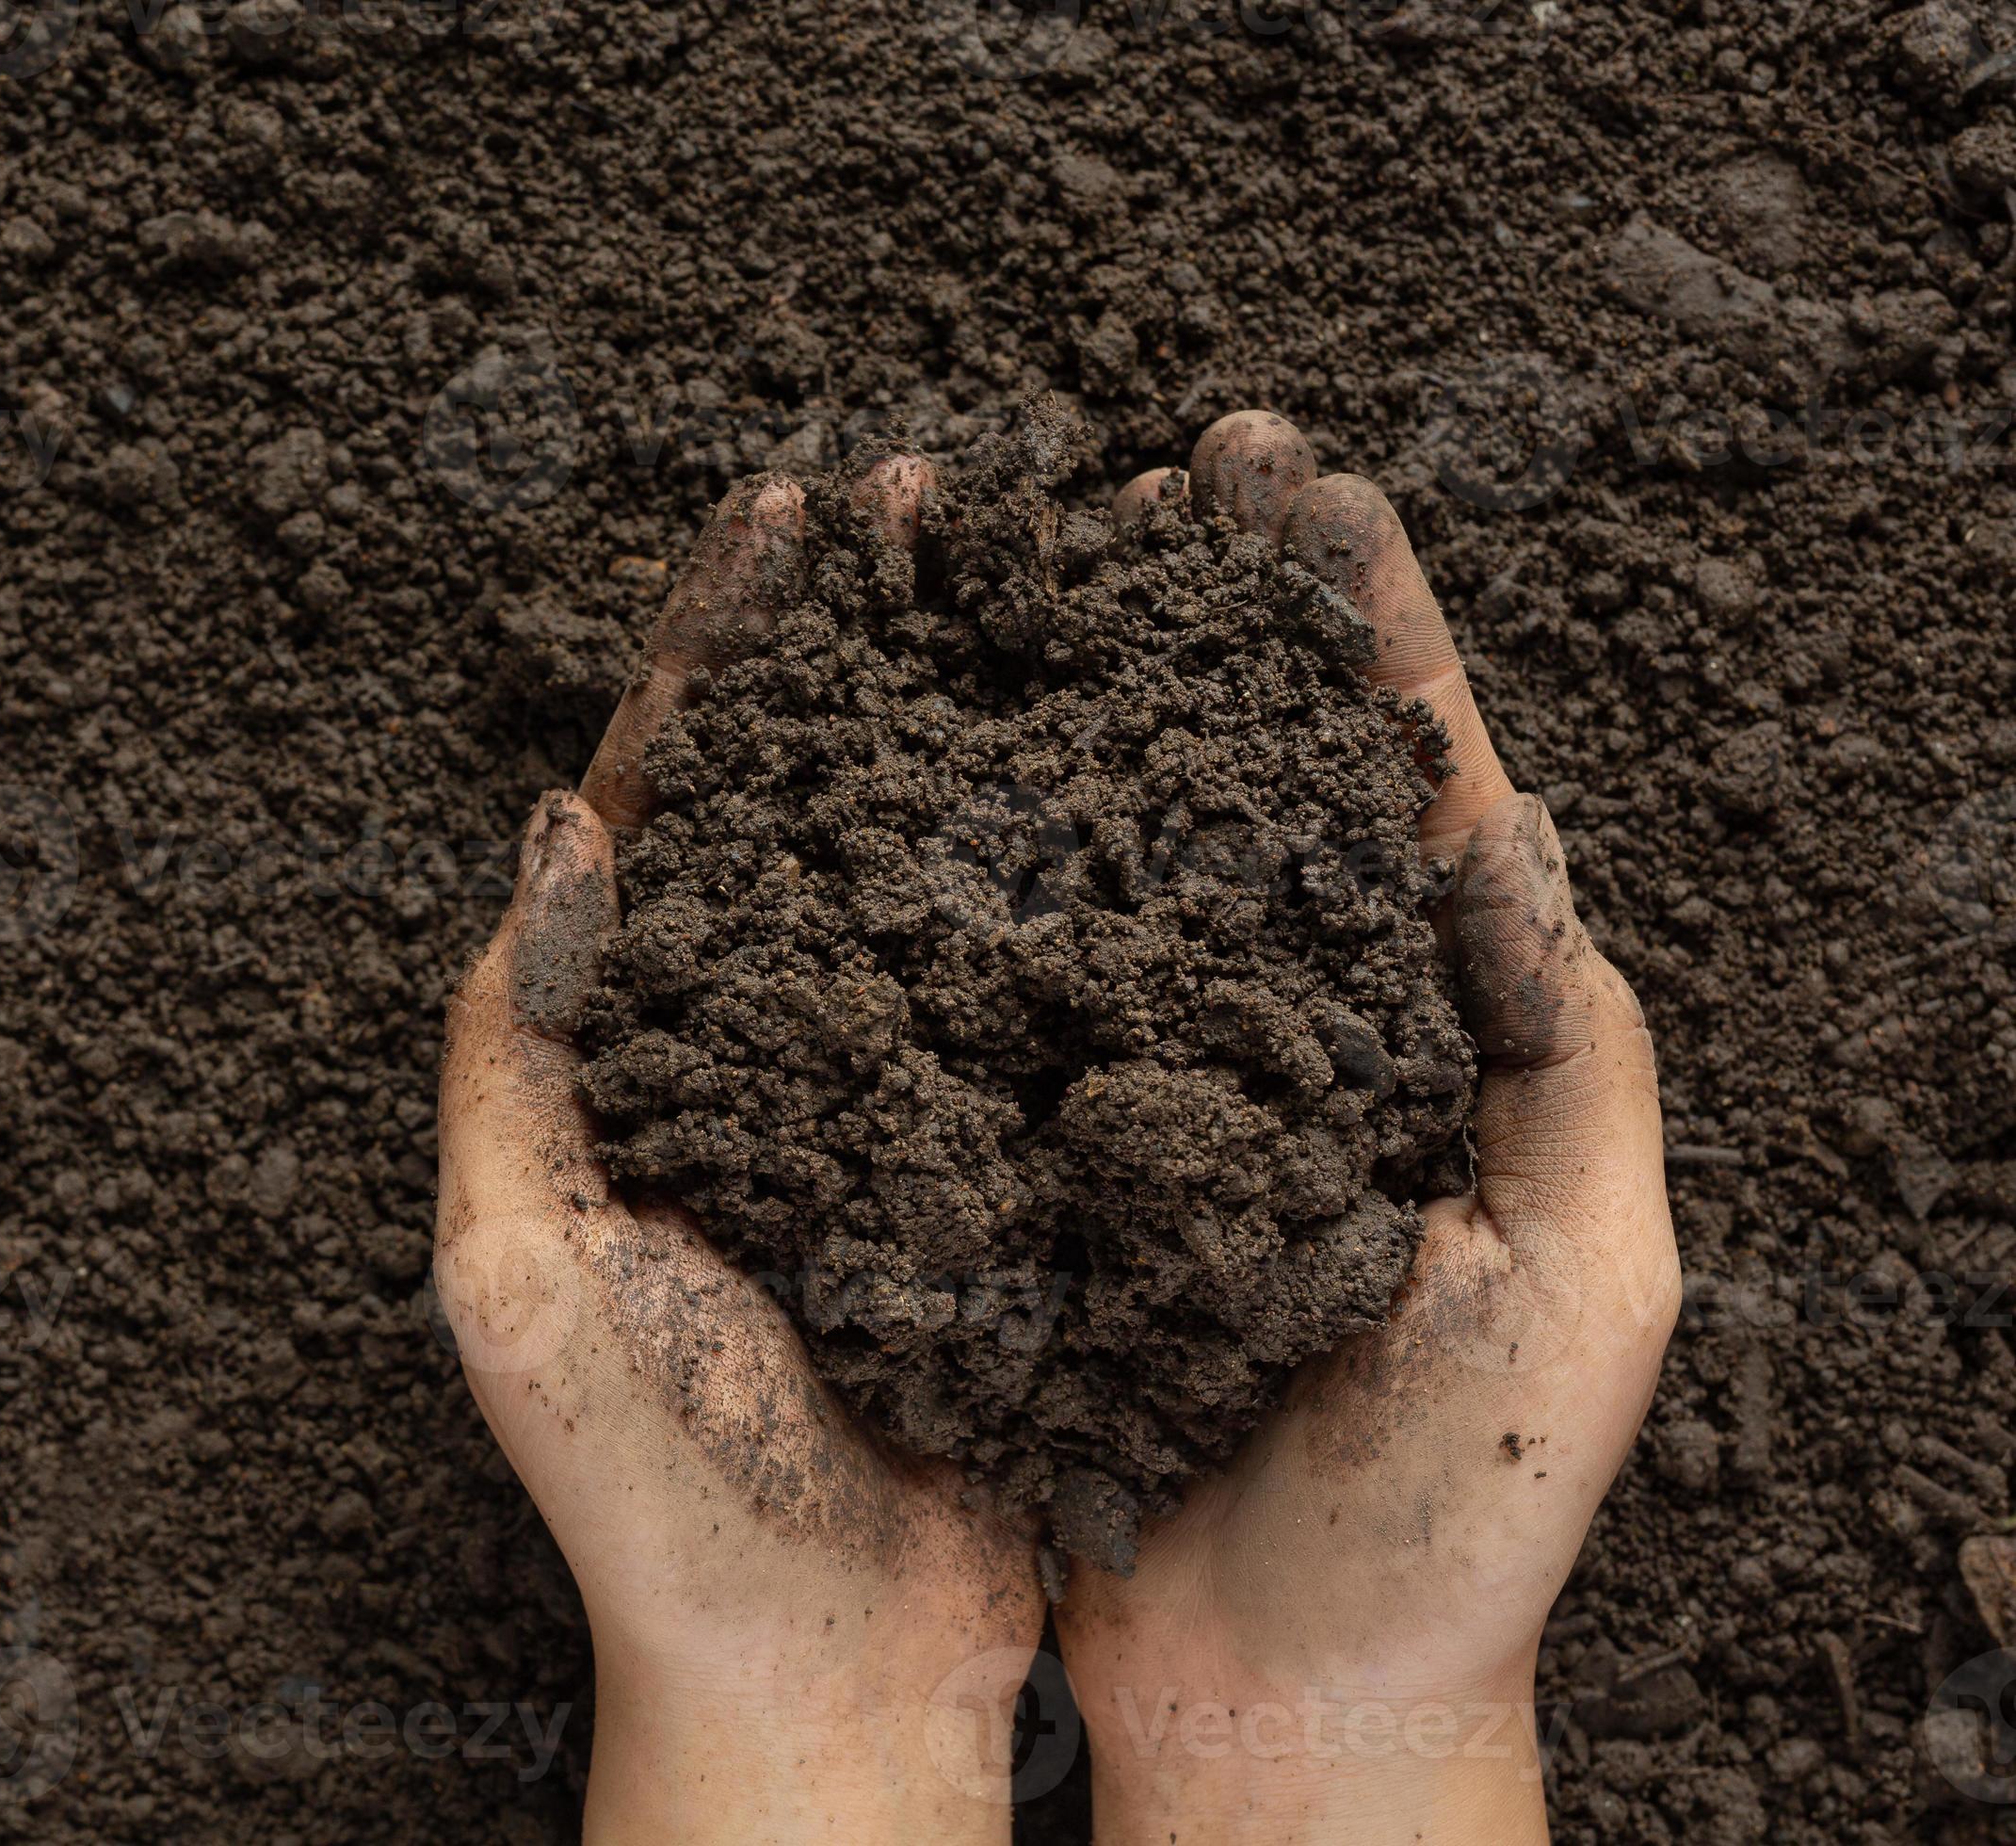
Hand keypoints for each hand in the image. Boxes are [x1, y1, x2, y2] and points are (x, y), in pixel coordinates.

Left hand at [437, 458, 1046, 1845]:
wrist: (823, 1668)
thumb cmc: (648, 1494)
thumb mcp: (521, 1279)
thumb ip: (518, 1058)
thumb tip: (560, 826)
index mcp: (634, 1044)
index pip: (669, 793)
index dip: (726, 643)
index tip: (796, 503)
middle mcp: (766, 1044)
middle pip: (814, 794)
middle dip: (873, 641)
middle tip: (953, 489)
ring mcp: (892, 1096)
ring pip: (946, 871)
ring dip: (997, 727)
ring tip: (1073, 589)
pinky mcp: (1000, 1169)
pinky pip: (1049, 996)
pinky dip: (1099, 886)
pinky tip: (1168, 796)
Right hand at [1055, 414, 1681, 1843]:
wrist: (1283, 1697)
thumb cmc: (1452, 1521)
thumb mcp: (1577, 1286)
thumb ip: (1564, 1066)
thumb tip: (1499, 834)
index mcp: (1427, 1028)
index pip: (1397, 771)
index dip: (1347, 610)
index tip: (1282, 472)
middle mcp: (1275, 1030)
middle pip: (1232, 775)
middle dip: (1189, 612)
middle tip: (1127, 466)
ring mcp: (1144, 1093)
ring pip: (1080, 860)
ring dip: (1035, 706)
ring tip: (968, 567)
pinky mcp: (1026, 1169)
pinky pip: (968, 993)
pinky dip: (919, 878)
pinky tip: (867, 788)